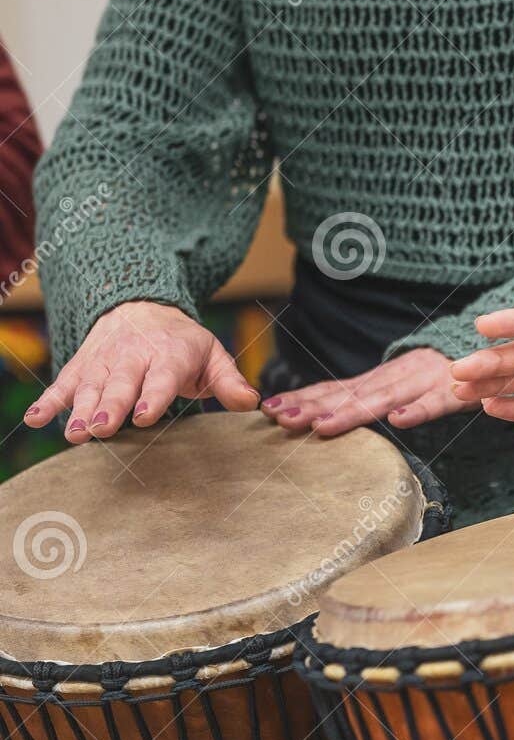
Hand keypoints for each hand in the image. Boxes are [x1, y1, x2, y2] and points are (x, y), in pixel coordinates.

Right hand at [24, 301, 257, 442]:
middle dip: (110, 406)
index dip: (153, 396)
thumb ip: (230, 381)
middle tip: (102, 429)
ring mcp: (104, 361)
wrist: (142, 305)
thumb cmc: (183, 343)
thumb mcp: (212, 354)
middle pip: (120, 383)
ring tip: (75, 433)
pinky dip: (49, 400)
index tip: (143, 416)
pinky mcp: (82, 366)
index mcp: (170, 353)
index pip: (162, 376)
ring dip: (80, 409)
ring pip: (91, 386)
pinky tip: (35, 419)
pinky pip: (64, 383)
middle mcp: (134, 356)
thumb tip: (251, 402)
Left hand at [263, 348, 468, 436]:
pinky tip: (399, 420)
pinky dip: (417, 411)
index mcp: (379, 379)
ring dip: (352, 413)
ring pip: (383, 399)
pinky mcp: (451, 391)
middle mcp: (394, 378)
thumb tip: (319, 415)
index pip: (335, 389)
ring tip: (322, 427)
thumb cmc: (436, 376)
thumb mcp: (396, 383)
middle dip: (314, 407)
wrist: (484, 352)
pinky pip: (435, 403)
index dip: (304, 398)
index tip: (269, 408)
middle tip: (280, 418)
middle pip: (349, 395)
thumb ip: (365, 396)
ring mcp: (421, 383)